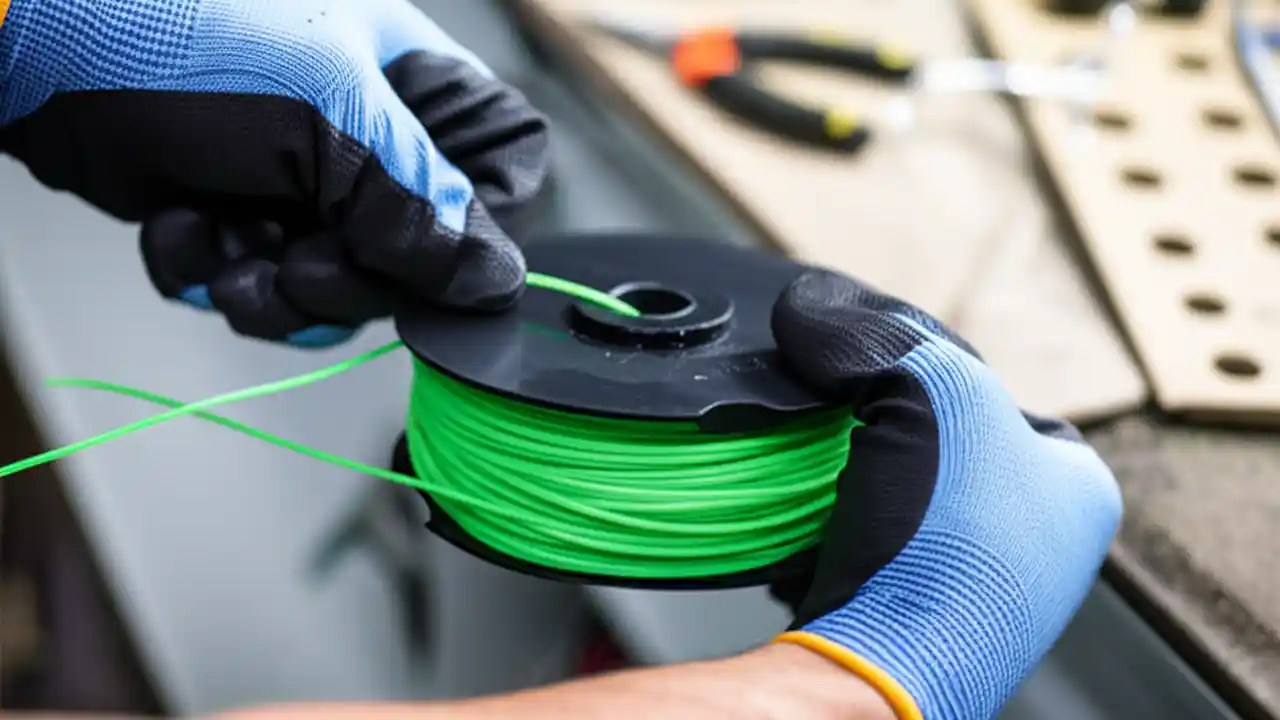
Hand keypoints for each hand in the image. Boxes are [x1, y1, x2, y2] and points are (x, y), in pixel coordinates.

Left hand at [0, 0, 547, 345]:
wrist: (31, 43)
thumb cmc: (184, 38)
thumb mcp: (327, 121)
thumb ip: (419, 208)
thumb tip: (493, 278)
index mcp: (412, 84)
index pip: (503, 167)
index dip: (478, 228)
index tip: (430, 264)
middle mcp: (364, 135)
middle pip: (415, 253)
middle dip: (347, 279)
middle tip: (298, 264)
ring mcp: (298, 178)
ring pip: (334, 285)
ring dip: (272, 290)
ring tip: (222, 248)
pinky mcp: (234, 213)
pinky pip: (258, 283)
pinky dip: (211, 271)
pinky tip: (176, 226)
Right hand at [768, 271, 1122, 719]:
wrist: (885, 665)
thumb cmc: (947, 543)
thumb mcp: (930, 393)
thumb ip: (874, 333)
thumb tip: (811, 303)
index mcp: (1076, 484)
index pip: (988, 381)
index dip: (917, 353)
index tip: (860, 345)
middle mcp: (1036, 538)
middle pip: (938, 433)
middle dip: (879, 412)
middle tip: (832, 397)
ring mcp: (972, 580)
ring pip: (893, 486)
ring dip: (846, 464)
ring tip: (813, 450)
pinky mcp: (910, 609)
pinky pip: (864, 535)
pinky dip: (832, 513)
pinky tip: (812, 509)